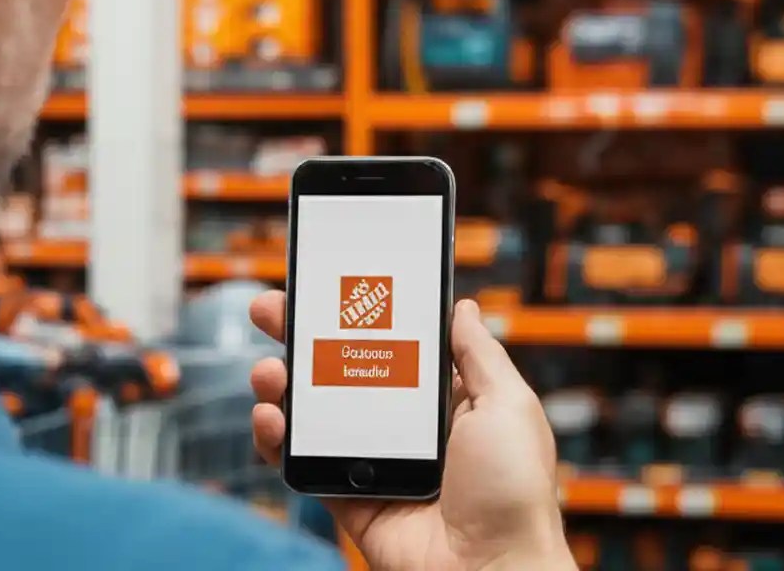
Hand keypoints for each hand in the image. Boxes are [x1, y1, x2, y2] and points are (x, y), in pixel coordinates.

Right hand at [248, 292, 576, 570]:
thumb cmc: (513, 492)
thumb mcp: (507, 405)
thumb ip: (478, 354)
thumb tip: (463, 307)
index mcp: (445, 402)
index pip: (391, 346)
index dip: (356, 316)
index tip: (326, 286)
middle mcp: (405, 428)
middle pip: (341, 371)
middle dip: (301, 337)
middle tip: (270, 309)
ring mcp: (372, 462)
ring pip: (313, 413)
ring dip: (282, 384)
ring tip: (269, 371)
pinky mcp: (348, 498)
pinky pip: (303, 462)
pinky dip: (277, 439)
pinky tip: (271, 418)